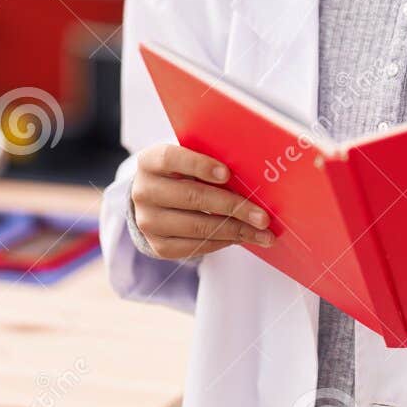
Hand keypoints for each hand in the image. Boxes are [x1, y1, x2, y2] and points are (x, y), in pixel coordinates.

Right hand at [130, 144, 273, 260]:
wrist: (154, 200)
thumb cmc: (181, 174)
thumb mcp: (187, 159)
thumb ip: (209, 162)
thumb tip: (250, 175)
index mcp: (149, 161)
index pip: (171, 159)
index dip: (199, 165)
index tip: (228, 174)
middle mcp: (143, 191)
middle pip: (192, 197)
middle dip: (232, 207)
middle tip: (263, 217)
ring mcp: (147, 221)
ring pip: (197, 227)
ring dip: (234, 230)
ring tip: (261, 234)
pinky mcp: (157, 246)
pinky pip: (194, 247)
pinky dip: (221, 243)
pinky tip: (239, 238)